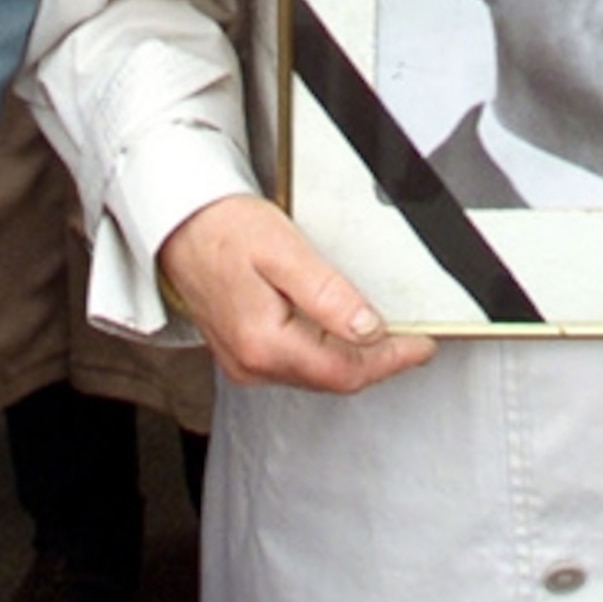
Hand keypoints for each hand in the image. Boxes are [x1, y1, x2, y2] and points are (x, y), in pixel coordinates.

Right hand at [157, 194, 435, 393]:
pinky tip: (344, 334)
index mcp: (265, 344)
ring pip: (317, 374)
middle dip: (379, 361)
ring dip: (355, 358)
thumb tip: (368, 327)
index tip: (423, 344)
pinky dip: (328, 352)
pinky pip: (298, 364)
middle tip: (414, 339)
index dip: (392, 359)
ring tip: (388, 335)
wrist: (179, 224)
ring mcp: (246, 363)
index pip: (346, 370)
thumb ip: (328, 293)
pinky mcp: (243, 353)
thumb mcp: (283, 251)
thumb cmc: (224, 229)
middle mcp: (253, 364)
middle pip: (334, 377)